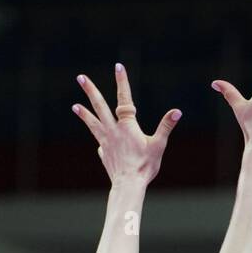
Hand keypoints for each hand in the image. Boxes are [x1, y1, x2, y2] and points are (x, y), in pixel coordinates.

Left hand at [73, 64, 180, 184]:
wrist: (128, 185)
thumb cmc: (145, 166)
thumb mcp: (158, 144)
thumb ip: (166, 126)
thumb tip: (177, 111)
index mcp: (127, 125)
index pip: (124, 98)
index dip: (122, 82)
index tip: (118, 67)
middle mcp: (112, 130)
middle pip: (99, 106)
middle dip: (91, 90)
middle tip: (81, 77)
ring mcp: (105, 141)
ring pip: (93, 123)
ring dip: (84, 113)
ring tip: (74, 106)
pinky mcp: (103, 153)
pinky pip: (100, 142)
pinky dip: (100, 138)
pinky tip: (101, 142)